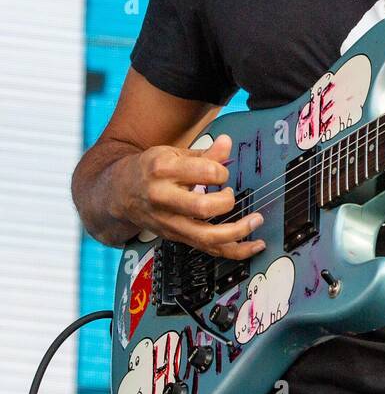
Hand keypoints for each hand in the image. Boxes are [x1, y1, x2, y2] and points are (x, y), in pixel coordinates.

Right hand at [114, 133, 266, 258]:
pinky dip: (233, 250)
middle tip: (232, 194)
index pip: (203, 172)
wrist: (119, 192)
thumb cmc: (149, 170)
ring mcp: (169, 222)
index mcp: (163, 169)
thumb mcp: (172, 154)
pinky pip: (208, 248)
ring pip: (206, 236)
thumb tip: (227, 143)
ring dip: (237, 232)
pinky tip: (252, 246)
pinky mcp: (176, 237)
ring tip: (256, 221)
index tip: (221, 173)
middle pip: (202, 207)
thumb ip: (204, 153)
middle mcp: (164, 198)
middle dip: (226, 201)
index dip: (220, 172)